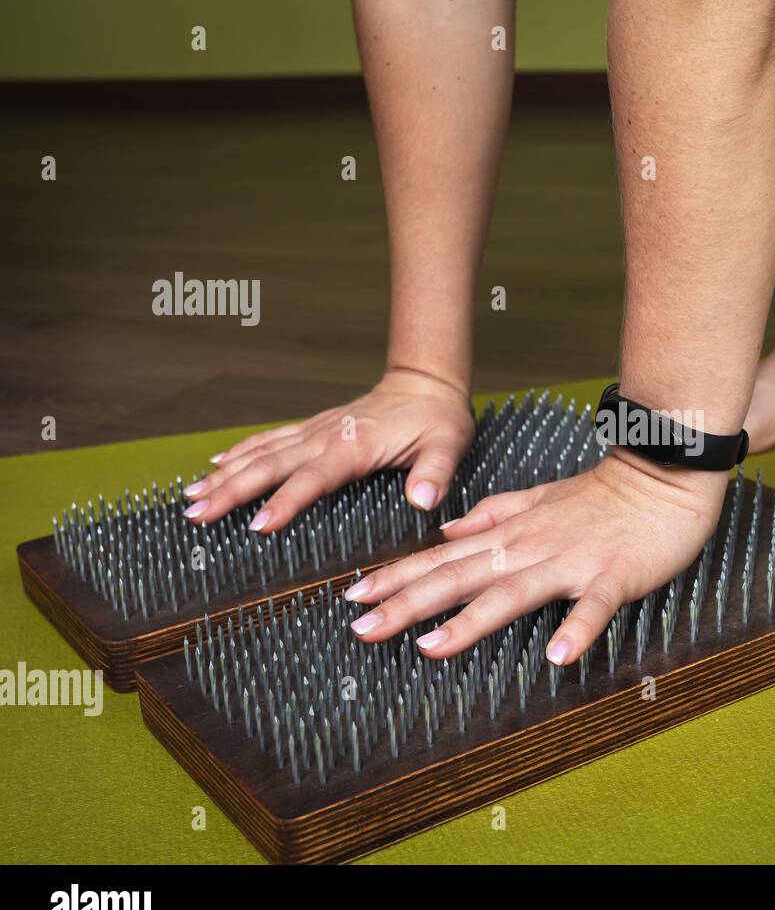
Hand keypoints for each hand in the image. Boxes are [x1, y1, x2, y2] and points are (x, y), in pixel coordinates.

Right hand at [182, 368, 475, 532]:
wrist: (426, 385)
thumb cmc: (439, 420)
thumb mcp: (449, 445)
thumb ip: (436, 473)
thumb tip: (424, 500)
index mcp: (355, 447)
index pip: (314, 478)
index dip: (286, 502)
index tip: (257, 525)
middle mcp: (326, 437)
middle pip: (270, 465)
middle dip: (231, 491)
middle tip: (196, 515)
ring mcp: (315, 431)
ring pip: (260, 452)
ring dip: (224, 475)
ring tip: (190, 498)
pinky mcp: (312, 429)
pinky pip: (268, 440)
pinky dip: (238, 454)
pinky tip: (214, 468)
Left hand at [343, 449, 727, 664]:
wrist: (663, 473)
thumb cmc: (603, 494)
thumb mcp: (539, 498)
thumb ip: (492, 513)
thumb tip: (447, 529)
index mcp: (511, 533)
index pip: (443, 556)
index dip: (397, 577)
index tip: (353, 598)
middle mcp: (530, 547)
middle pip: (461, 576)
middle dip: (409, 603)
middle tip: (362, 629)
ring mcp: (571, 562)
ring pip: (512, 592)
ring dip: (471, 621)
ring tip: (431, 649)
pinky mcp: (613, 576)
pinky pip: (592, 606)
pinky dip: (576, 630)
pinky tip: (558, 657)